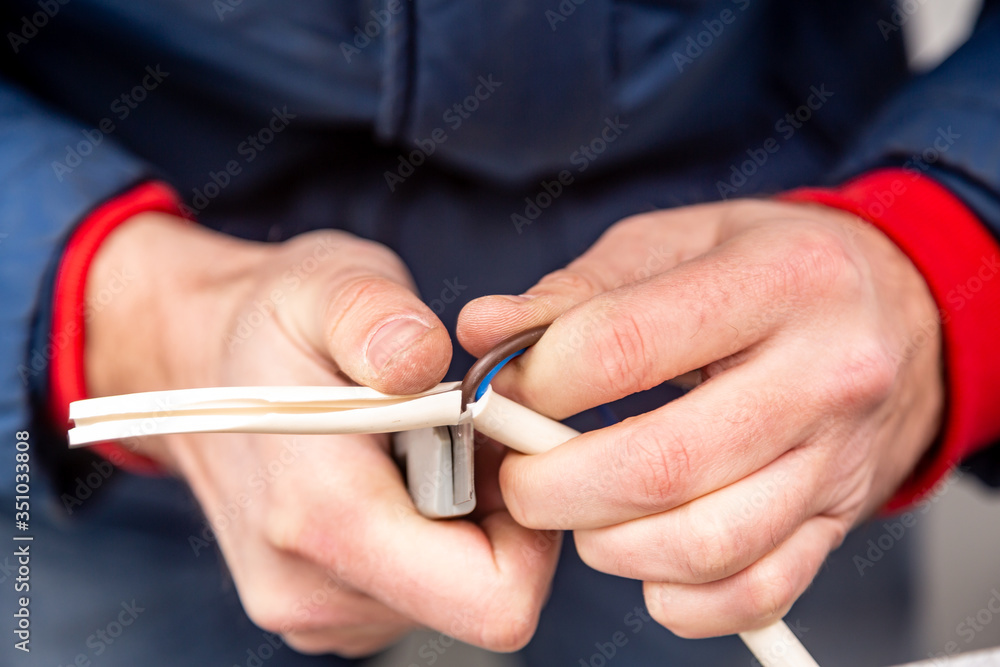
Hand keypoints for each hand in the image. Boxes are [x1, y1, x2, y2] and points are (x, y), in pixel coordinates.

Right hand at [84, 213, 559, 655]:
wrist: (193, 369)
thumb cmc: (271, 323)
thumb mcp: (326, 282)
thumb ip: (375, 315)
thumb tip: (420, 359)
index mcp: (323, 520)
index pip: (493, 600)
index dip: (532, 527)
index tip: (500, 447)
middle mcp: (313, 589)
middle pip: (482, 594)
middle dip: (494, 511)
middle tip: (453, 431)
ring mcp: (317, 610)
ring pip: (453, 593)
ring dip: (460, 518)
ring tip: (411, 444)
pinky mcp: (325, 610)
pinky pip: (420, 591)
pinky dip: (429, 533)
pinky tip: (392, 474)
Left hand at [458, 199, 942, 636]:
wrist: (901, 311)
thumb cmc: (770, 268)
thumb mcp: (674, 243)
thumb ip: (575, 291)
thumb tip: (485, 328)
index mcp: (778, 280)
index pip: (623, 346)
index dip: (537, 383)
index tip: (505, 396)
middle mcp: (823, 374)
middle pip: (661, 465)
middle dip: (556, 487)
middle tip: (520, 479)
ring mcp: (837, 459)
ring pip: (704, 544)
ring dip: (610, 545)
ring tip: (581, 512)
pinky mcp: (839, 520)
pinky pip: (754, 592)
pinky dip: (679, 597)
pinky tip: (646, 558)